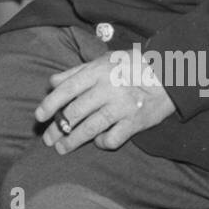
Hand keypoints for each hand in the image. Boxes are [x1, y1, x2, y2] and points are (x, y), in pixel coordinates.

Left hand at [34, 51, 175, 152]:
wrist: (170, 72)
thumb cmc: (131, 65)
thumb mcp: (102, 60)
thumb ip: (76, 71)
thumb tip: (52, 82)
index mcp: (97, 72)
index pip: (67, 89)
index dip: (50, 104)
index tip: (39, 116)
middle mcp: (107, 89)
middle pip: (75, 113)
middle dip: (57, 128)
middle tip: (48, 139)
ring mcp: (121, 107)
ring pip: (90, 128)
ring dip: (73, 141)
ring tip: (62, 148)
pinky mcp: (135, 122)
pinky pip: (113, 138)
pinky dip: (102, 142)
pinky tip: (97, 141)